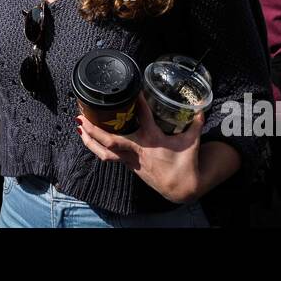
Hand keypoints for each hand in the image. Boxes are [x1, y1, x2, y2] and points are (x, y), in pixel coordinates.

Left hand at [78, 98, 202, 203]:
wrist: (181, 189)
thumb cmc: (185, 165)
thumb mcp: (192, 143)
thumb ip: (196, 124)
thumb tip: (201, 109)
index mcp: (153, 141)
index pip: (144, 118)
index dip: (138, 104)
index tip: (132, 91)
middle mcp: (137, 150)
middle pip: (111, 141)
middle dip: (94, 129)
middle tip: (82, 116)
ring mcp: (130, 160)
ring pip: (104, 152)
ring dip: (89, 140)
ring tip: (78, 127)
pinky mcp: (128, 165)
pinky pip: (108, 157)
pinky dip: (97, 147)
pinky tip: (89, 139)